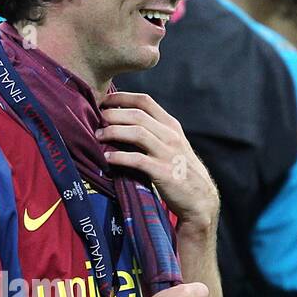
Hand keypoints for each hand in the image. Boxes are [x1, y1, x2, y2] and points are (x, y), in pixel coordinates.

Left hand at [98, 91, 218, 232]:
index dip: (122, 97)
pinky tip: (107, 158)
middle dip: (113, 114)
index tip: (104, 100)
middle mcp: (170, 136)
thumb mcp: (172, 145)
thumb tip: (122, 122)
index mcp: (171, 125)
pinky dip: (119, 157)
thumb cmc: (180, 171)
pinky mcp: (163, 172)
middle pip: (137, 115)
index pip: (145, 101)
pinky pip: (137, 160)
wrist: (200, 199)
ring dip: (113, 132)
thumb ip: (154, 132)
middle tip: (96, 119)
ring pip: (136, 133)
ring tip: (98, 136)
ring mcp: (168, 154)